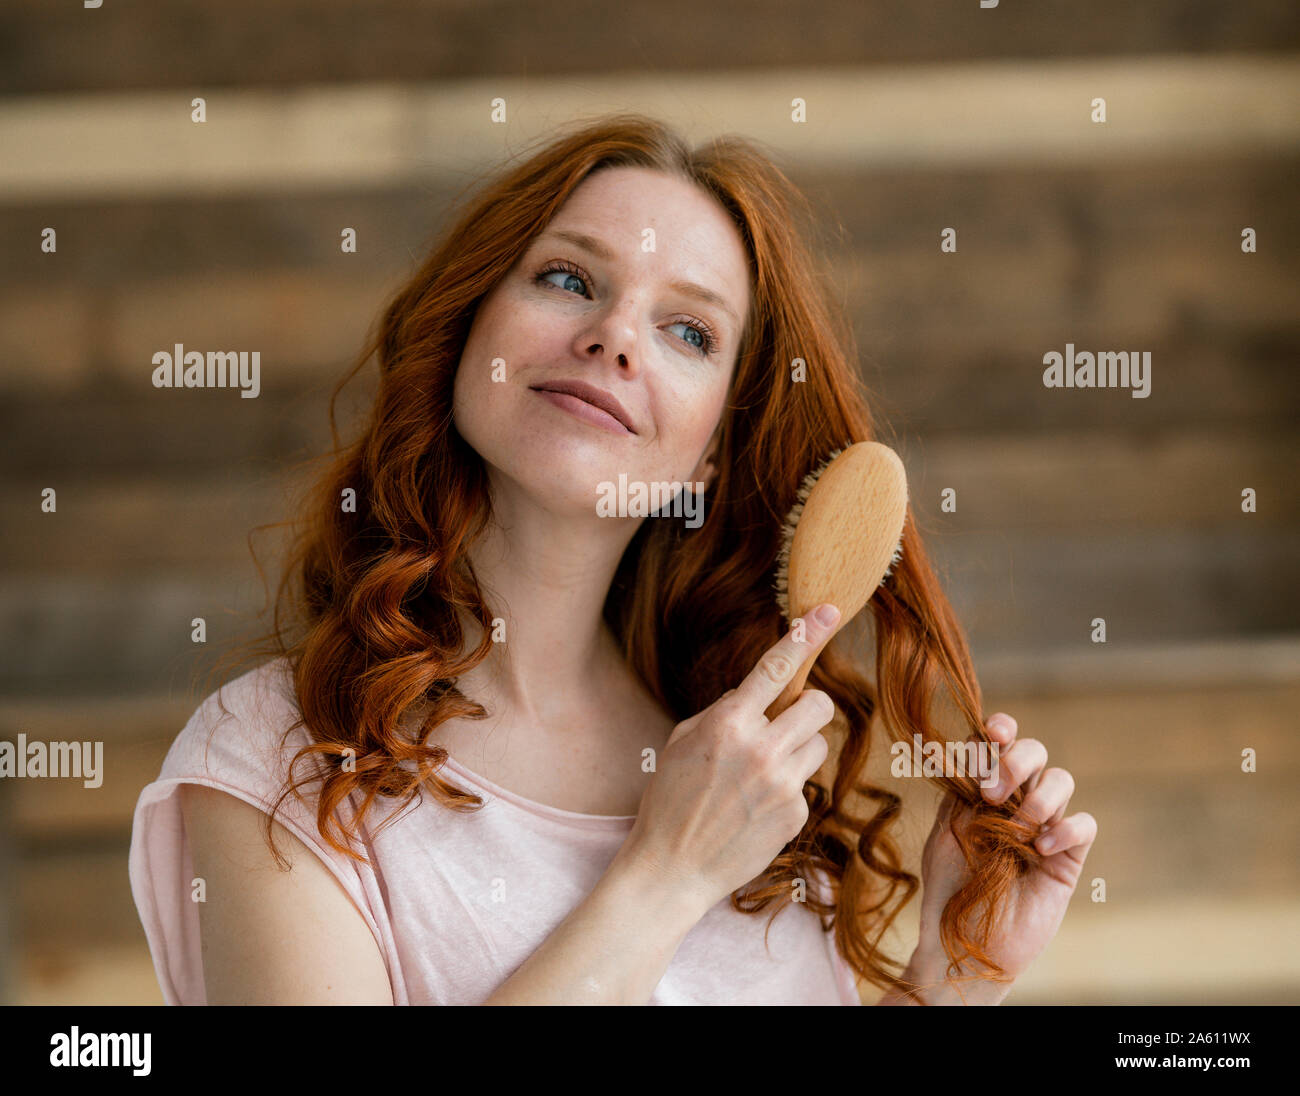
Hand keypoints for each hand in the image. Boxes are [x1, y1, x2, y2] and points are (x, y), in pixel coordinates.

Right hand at [615, 603, 843, 914]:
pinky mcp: (794, 814)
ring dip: (798, 750)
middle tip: (786, 723)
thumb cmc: (671, 799)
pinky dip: (786, 788)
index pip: (775, 669)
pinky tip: (755, 807)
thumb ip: (723, 713)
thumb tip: (757, 694)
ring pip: (818, 744)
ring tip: (762, 773)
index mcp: (727, 723)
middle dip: (806, 709)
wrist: (672, 867)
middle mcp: (759, 749)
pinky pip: (806, 783)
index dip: (805, 636)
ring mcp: (781, 784)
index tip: (828, 612)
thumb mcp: (683, 741)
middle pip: (818, 705)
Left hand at [907, 712, 1097, 1002]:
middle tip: (990, 793)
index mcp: (983, 790)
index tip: (991, 733)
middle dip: (1014, 761)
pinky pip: (1085, 825)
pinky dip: (1065, 828)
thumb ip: (961, 793)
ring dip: (1039, 795)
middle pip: (1034, 752)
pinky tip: (1039, 849)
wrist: (964, 944)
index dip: (1000, 729)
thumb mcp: (945, 833)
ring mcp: (1044, 827)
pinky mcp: (1068, 858)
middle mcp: (1016, 801)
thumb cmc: (949, 889)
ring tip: (1016, 827)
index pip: (998, 744)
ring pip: (1062, 780)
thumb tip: (974, 752)